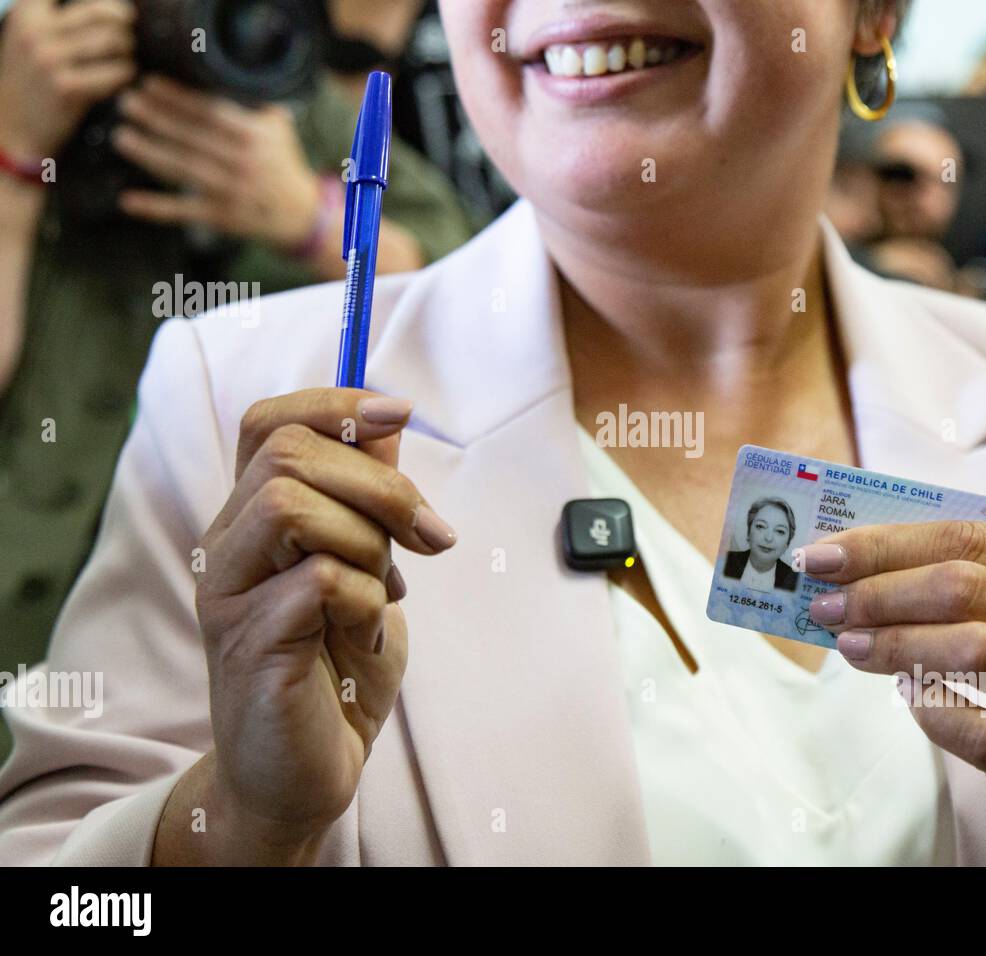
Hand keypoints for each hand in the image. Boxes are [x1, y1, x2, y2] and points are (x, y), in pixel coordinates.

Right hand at [0, 0, 135, 158]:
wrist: (12, 126)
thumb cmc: (32, 78)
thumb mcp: (31, 36)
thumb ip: (60, 17)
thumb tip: (115, 8)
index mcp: (28, 12)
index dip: (107, 2)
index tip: (116, 14)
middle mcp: (36, 31)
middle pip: (105, 12)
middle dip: (124, 26)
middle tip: (125, 40)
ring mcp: (50, 59)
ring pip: (115, 41)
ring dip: (128, 53)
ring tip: (123, 62)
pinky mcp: (67, 88)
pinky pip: (117, 72)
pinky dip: (125, 76)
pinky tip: (118, 81)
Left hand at [112, 75, 320, 248]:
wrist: (299, 213)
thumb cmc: (281, 162)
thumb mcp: (277, 126)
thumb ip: (250, 101)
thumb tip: (213, 72)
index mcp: (256, 136)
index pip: (211, 112)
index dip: (178, 97)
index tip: (150, 83)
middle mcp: (244, 163)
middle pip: (191, 138)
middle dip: (156, 119)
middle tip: (126, 103)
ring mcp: (231, 192)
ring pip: (183, 170)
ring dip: (149, 154)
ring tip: (121, 136)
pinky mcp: (222, 217)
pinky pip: (184, 212)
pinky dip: (155, 208)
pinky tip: (128, 201)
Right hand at [193, 388, 456, 853]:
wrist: (306, 772)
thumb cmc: (336, 668)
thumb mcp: (366, 568)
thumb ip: (365, 501)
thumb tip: (387, 425)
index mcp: (251, 521)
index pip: (268, 423)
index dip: (336, 403)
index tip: (402, 414)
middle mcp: (227, 548)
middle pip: (286, 452)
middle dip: (381, 483)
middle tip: (430, 538)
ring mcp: (230, 595)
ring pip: (290, 503)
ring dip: (368, 542)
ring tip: (387, 595)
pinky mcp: (250, 644)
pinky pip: (320, 580)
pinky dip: (368, 600)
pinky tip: (370, 633)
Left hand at [798, 521, 985, 826]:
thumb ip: (966, 576)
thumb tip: (855, 564)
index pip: (968, 539)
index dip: (885, 544)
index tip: (824, 554)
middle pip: (965, 589)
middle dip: (879, 593)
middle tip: (826, 605)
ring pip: (974, 650)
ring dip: (894, 644)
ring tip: (849, 645)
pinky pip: (977, 729)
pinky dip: (928, 706)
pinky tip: (906, 693)